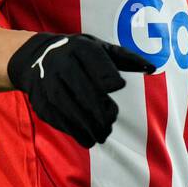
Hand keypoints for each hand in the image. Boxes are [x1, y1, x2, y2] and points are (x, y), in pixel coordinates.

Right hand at [7, 32, 154, 146]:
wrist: (35, 57)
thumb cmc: (78, 53)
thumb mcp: (100, 48)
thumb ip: (126, 58)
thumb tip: (151, 68)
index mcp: (80, 48)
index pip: (96, 64)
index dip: (109, 78)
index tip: (118, 87)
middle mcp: (61, 63)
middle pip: (82, 89)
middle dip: (99, 110)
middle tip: (111, 121)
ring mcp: (46, 82)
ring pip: (68, 106)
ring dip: (87, 125)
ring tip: (103, 135)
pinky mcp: (39, 99)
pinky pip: (56, 118)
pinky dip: (73, 131)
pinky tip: (88, 139)